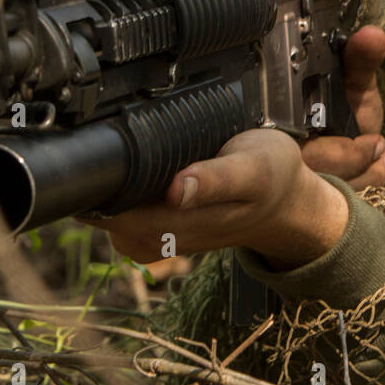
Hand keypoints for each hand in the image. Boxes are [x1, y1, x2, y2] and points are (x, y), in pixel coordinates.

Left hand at [83, 26, 384, 270]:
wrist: (287, 200)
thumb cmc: (273, 176)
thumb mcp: (255, 168)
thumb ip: (217, 179)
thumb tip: (175, 190)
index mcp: (188, 223)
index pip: (120, 216)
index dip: (100, 188)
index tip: (97, 155)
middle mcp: (169, 238)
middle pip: (107, 220)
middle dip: (97, 187)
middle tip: (102, 145)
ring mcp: (164, 239)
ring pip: (111, 224)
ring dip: (104, 194)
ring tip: (118, 157)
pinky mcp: (164, 234)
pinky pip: (123, 224)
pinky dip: (117, 201)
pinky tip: (131, 176)